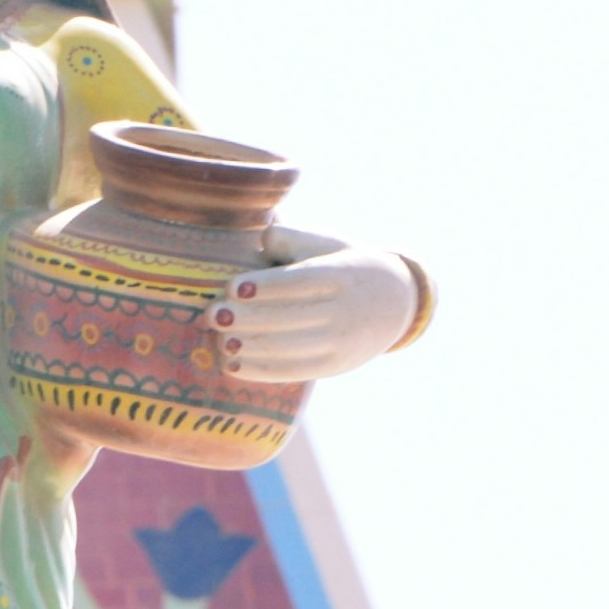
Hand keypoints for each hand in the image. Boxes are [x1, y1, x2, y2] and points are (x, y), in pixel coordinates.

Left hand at [210, 227, 424, 382]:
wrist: (395, 302)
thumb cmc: (342, 263)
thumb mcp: (326, 243)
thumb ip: (291, 239)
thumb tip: (259, 237)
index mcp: (342, 274)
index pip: (302, 282)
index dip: (267, 286)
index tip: (233, 287)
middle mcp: (343, 311)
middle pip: (289, 318)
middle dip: (247, 318)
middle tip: (212, 314)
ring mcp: (340, 343)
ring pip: (287, 348)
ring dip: (248, 346)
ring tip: (218, 340)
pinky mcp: (332, 366)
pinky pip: (292, 371)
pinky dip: (259, 370)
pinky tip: (230, 363)